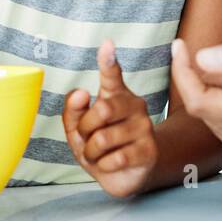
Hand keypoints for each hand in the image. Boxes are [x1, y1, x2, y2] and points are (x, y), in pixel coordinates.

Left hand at [62, 40, 157, 197]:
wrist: (123, 176)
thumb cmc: (99, 147)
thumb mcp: (78, 129)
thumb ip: (73, 111)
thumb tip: (80, 93)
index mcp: (115, 94)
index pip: (112, 75)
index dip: (108, 61)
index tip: (107, 43)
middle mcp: (134, 105)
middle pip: (102, 109)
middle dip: (84, 129)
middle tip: (85, 139)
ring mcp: (144, 127)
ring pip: (104, 138)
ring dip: (91, 153)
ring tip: (96, 155)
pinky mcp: (148, 150)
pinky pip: (116, 158)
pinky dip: (104, 165)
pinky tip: (110, 164)